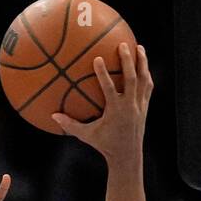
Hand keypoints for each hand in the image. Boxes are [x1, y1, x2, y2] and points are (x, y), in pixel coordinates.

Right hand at [51, 43, 153, 163]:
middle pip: (131, 79)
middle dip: (128, 60)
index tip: (97, 58)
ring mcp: (140, 106)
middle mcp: (130, 106)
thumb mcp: (87, 136)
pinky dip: (146, 74)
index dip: (103, 73)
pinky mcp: (145, 107)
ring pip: (144, 80)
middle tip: (123, 45)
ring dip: (142, 63)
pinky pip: (148, 87)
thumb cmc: (105, 145)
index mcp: (115, 111)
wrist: (127, 156)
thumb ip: (71, 125)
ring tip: (140, 47)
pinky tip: (143, 65)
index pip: (109, 88)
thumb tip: (53, 116)